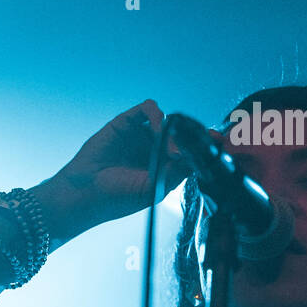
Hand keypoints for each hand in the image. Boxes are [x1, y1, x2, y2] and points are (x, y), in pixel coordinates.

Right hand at [31, 100, 192, 243]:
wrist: (87, 194)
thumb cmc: (119, 197)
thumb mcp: (156, 188)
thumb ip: (178, 171)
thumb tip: (198, 156)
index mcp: (167, 164)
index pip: (192, 148)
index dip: (205, 143)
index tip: (219, 143)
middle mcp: (156, 146)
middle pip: (183, 131)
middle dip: (193, 136)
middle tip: (197, 147)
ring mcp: (142, 133)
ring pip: (168, 120)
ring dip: (174, 131)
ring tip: (169, 152)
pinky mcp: (126, 122)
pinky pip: (148, 109)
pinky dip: (157, 117)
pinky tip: (157, 132)